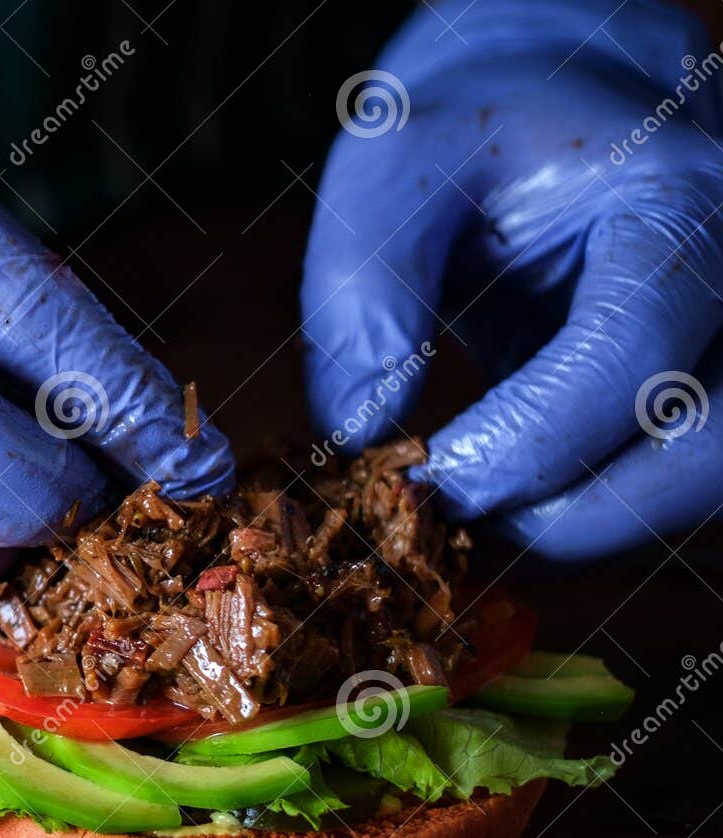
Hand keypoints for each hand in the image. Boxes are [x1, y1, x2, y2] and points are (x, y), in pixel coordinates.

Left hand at [302, 0, 722, 560]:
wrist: (544, 100)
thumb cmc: (472, 124)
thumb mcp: (397, 164)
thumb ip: (367, 288)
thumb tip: (359, 431)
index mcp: (685, 206)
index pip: (630, 358)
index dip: (523, 443)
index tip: (418, 483)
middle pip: (701, 455)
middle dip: (563, 514)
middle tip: (440, 519)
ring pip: (687, 488)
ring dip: (568, 526)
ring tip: (455, 508)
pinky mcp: (686, 393)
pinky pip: (650, 484)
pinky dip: (567, 511)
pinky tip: (483, 495)